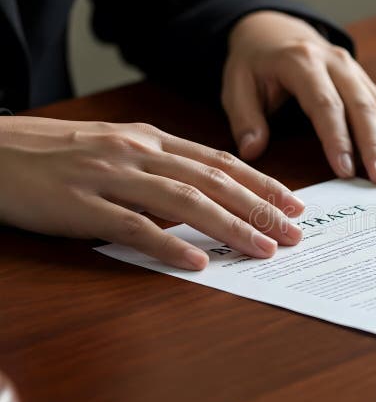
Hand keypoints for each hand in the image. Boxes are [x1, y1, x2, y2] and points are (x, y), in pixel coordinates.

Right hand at [0, 117, 304, 269]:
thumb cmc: (54, 154)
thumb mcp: (114, 148)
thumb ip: (159, 166)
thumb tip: (205, 193)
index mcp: (148, 138)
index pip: (218, 161)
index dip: (261, 182)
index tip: (293, 203)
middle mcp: (136, 152)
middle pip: (213, 181)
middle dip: (260, 208)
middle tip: (294, 233)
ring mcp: (109, 177)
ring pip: (184, 201)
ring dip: (230, 227)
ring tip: (262, 249)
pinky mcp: (81, 205)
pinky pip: (133, 227)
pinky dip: (169, 245)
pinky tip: (197, 263)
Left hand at [221, 11, 375, 184]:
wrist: (276, 29)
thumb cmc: (255, 62)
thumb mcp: (236, 83)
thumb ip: (244, 116)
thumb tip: (253, 149)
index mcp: (302, 62)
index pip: (324, 104)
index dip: (337, 138)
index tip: (345, 170)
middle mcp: (336, 64)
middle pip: (361, 107)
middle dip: (375, 145)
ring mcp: (355, 72)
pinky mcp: (366, 82)